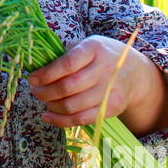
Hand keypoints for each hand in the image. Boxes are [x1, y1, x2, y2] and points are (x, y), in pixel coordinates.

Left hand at [26, 35, 167, 136]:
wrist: (135, 72)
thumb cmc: (101, 56)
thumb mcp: (87, 46)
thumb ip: (65, 55)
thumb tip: (37, 68)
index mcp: (94, 48)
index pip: (67, 64)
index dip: (46, 74)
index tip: (32, 78)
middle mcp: (105, 69)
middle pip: (68, 87)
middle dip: (45, 92)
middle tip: (35, 91)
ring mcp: (110, 90)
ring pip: (73, 105)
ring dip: (51, 106)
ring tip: (44, 101)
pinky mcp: (112, 108)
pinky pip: (81, 119)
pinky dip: (60, 121)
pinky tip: (48, 116)